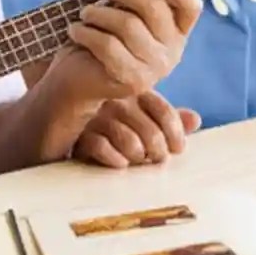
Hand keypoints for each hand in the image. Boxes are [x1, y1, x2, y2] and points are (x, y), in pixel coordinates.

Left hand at [46, 0, 201, 103]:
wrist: (79, 76)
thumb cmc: (104, 33)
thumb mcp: (119, 1)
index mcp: (177, 28)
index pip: (190, 5)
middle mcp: (174, 50)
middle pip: (153, 6)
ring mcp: (156, 68)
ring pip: (128, 25)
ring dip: (98, 13)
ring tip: (85, 14)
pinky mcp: (133, 81)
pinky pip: (109, 46)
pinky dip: (87, 33)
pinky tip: (76, 30)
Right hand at [74, 91, 202, 167]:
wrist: (59, 120)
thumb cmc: (108, 120)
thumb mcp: (138, 116)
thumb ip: (165, 119)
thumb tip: (195, 120)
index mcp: (133, 91)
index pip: (162, 109)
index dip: (175, 131)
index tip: (178, 149)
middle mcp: (116, 101)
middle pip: (150, 131)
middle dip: (159, 150)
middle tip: (157, 158)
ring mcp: (97, 116)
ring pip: (130, 142)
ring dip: (138, 156)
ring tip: (137, 159)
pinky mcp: (79, 133)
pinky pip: (103, 148)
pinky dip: (115, 159)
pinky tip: (119, 162)